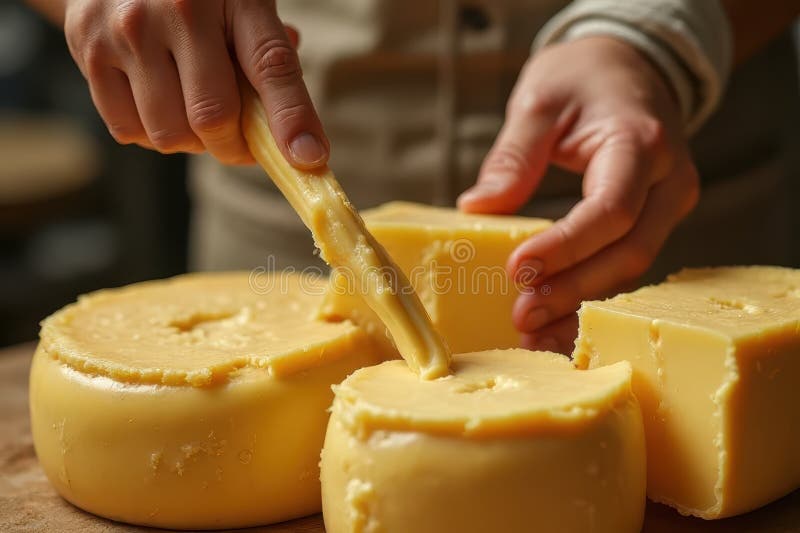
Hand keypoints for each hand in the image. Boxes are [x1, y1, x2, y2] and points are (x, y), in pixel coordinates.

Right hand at [63, 0, 327, 167]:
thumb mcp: (243, 6)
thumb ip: (270, 58)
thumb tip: (299, 138)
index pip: (270, 67)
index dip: (292, 120)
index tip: (308, 159)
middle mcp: (177, 10)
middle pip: (212, 119)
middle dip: (233, 146)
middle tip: (239, 141)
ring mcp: (127, 31)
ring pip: (169, 135)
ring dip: (191, 143)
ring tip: (192, 110)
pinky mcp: (88, 51)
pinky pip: (129, 131)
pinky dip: (151, 135)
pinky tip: (158, 104)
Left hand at [458, 37, 699, 353]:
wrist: (631, 67)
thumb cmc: (584, 77)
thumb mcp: (540, 100)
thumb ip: (513, 156)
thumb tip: (478, 208)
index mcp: (642, 144)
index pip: (610, 210)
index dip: (565, 247)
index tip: (517, 270)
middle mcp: (668, 181)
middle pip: (628, 251)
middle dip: (572, 289)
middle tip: (520, 315)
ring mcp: (667, 205)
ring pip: (630, 268)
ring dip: (580, 303)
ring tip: (531, 331)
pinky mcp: (654, 221)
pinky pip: (624, 265)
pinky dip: (589, 294)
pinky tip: (556, 321)